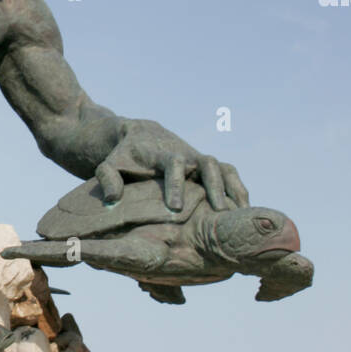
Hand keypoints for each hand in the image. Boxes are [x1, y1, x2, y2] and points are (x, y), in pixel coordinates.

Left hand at [95, 119, 248, 211]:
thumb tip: (113, 199)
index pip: (173, 164)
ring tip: (240, 215)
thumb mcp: (108, 164)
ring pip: (222, 168)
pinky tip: (243, 212)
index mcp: (160, 153)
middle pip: (207, 163)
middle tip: (218, 213)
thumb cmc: (121, 156)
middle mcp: (185, 153)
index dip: (176, 183)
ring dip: (233, 189)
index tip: (176, 207)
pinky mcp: (206, 165)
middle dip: (214, 187)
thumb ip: (106, 178)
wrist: (137, 136)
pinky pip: (228, 173)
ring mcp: (198, 158)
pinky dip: (237, 189)